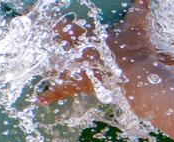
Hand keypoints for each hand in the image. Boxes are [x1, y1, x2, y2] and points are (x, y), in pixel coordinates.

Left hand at [35, 0, 162, 106]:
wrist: (135, 75)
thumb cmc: (134, 50)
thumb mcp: (137, 27)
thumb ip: (139, 10)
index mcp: (88, 37)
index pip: (67, 28)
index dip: (59, 26)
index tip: (50, 23)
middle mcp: (78, 52)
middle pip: (56, 45)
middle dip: (48, 43)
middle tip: (38, 40)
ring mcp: (77, 68)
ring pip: (55, 65)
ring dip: (44, 65)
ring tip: (34, 64)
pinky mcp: (80, 85)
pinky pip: (63, 91)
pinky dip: (51, 96)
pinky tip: (40, 100)